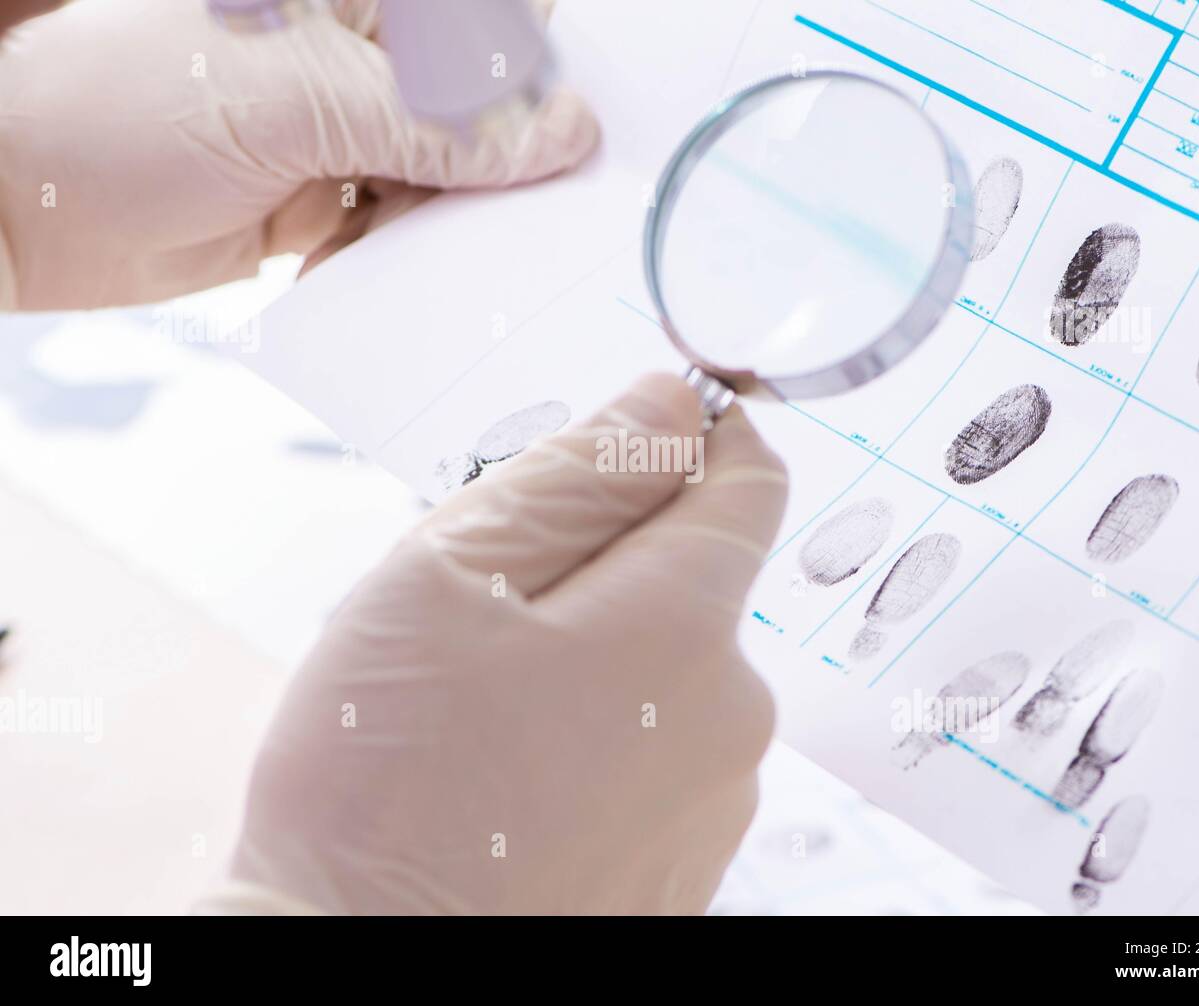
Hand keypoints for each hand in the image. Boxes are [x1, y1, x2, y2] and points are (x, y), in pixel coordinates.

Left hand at [0, 0, 598, 309]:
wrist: (19, 206)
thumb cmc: (123, 109)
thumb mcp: (297, 101)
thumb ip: (437, 124)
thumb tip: (565, 131)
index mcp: (352, 1)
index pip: (491, 24)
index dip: (546, 74)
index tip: (594, 141)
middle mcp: (356, 59)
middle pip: (481, 110)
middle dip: (512, 166)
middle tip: (552, 221)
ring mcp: (341, 134)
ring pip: (449, 180)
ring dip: (464, 224)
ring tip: (467, 256)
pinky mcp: (323, 206)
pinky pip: (401, 235)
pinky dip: (412, 261)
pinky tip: (402, 273)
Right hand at [220, 374, 787, 914]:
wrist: (362, 968)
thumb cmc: (384, 776)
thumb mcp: (450, 576)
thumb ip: (578, 476)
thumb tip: (673, 403)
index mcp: (685, 627)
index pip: (748, 480)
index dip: (689, 439)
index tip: (616, 446)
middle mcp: (734, 715)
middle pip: (698, 577)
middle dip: (606, 559)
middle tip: (487, 613)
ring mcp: (717, 798)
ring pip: (672, 666)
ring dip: (597, 651)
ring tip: (486, 710)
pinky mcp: (687, 858)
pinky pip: (660, 747)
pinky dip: (601, 730)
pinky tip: (513, 774)